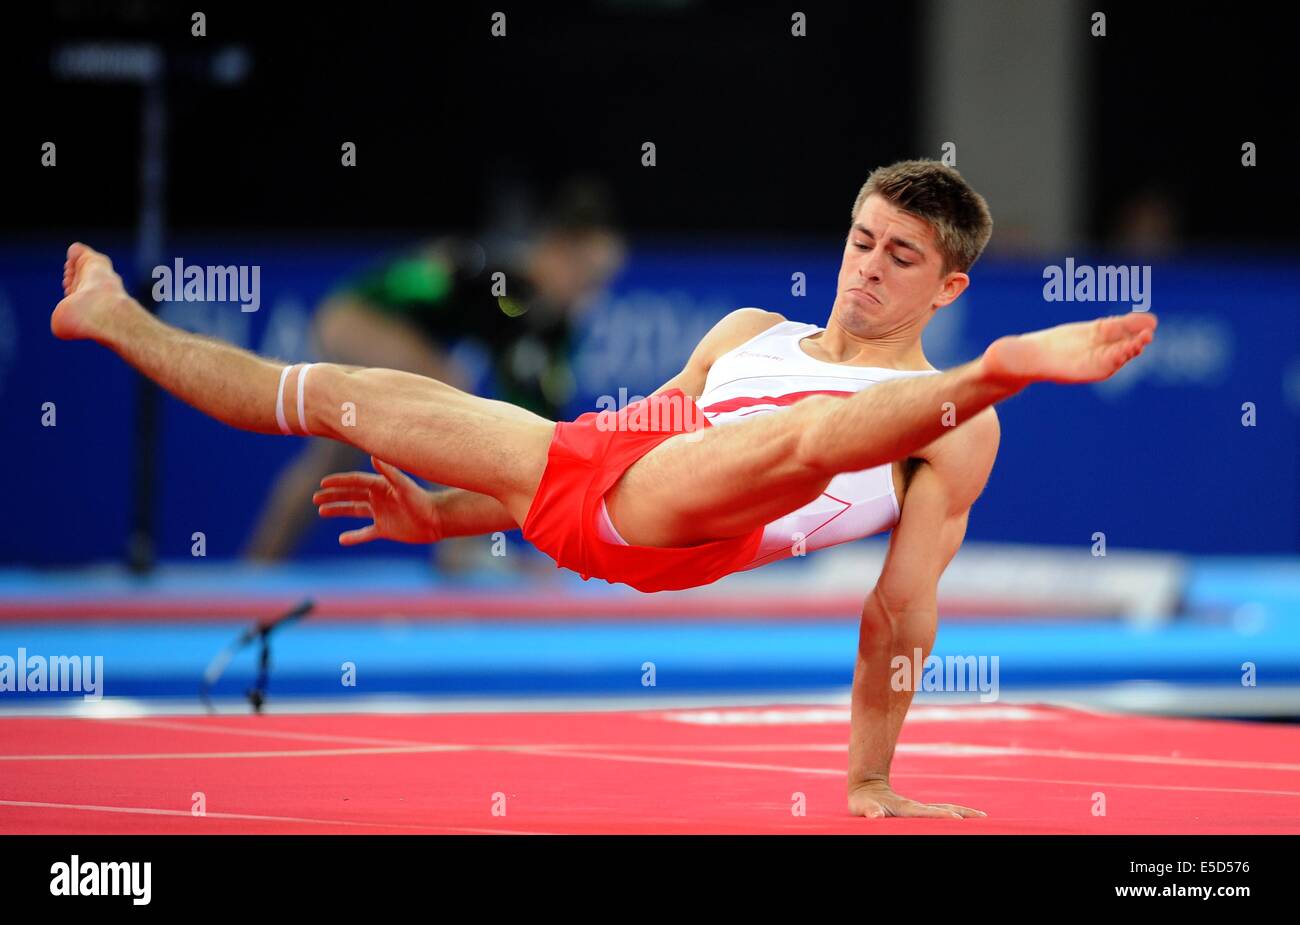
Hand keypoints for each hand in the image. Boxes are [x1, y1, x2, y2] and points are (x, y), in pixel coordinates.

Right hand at [314, 456, 441, 545]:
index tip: (323, 483)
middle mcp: (379, 498)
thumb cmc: (422, 501)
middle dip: (333, 496)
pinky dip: (354, 537)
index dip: (339, 482)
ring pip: (354, 510)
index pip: (355, 481)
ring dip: (338, 510)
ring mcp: (381, 513)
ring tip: (321, 511)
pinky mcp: (385, 529)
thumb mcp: (404, 486)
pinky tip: (342, 539)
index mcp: (381, 486)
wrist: (437, 521)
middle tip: (315, 498)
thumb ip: (389, 472)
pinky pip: (365, 533)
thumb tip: (373, 456)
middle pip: (350, 495)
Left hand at [848, 780, 985, 818]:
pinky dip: (954, 812)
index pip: (927, 812)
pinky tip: (964, 817)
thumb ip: (871, 811)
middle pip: (944, 808)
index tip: (956, 818)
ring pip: (945, 808)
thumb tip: (877, 817)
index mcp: (906, 808)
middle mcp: (916, 807)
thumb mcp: (863, 808)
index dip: (941, 815)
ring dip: (963, 811)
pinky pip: (939, 811)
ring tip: (981, 816)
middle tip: (982, 817)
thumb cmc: (863, 802)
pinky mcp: (918, 810)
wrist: (866, 787)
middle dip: (963, 812)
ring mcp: (918, 808)